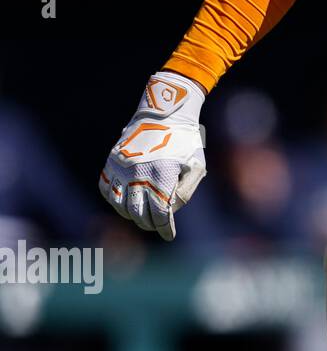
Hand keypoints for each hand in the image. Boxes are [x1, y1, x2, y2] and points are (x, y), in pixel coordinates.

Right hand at [99, 71, 206, 241]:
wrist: (163, 114)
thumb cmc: (184, 142)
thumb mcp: (196, 165)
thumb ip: (186, 191)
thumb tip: (170, 211)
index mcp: (162, 174)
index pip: (160, 213)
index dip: (164, 228)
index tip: (169, 235)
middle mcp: (139, 173)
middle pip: (139, 213)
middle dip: (149, 224)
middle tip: (156, 226)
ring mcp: (122, 168)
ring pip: (120, 205)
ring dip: (132, 215)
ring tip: (142, 216)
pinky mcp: (111, 162)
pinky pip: (106, 190)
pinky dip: (114, 201)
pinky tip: (126, 203)